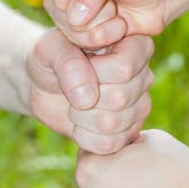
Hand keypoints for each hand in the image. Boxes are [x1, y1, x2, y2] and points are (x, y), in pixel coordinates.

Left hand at [27, 28, 153, 153]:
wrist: (44, 84)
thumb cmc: (50, 57)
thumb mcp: (49, 48)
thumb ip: (67, 62)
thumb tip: (88, 97)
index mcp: (134, 42)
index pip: (123, 68)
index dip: (92, 74)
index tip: (76, 64)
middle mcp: (144, 73)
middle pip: (120, 98)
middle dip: (83, 98)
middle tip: (72, 87)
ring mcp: (141, 104)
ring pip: (114, 124)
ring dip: (82, 118)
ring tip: (75, 104)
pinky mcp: (131, 131)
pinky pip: (110, 144)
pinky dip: (85, 138)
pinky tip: (79, 123)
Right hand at [40, 0, 176, 48]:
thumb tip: (74, 18)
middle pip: (62, 9)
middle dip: (98, 11)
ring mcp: (66, 11)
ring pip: (72, 29)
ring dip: (103, 26)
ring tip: (118, 13)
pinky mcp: (76, 32)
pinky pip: (79, 43)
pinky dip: (104, 38)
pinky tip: (118, 26)